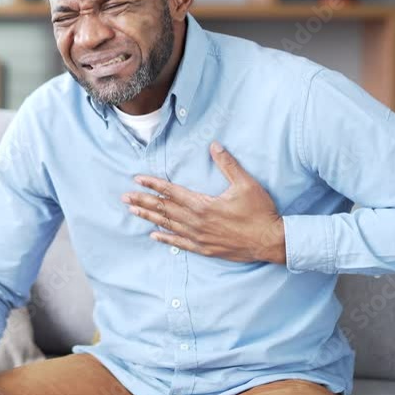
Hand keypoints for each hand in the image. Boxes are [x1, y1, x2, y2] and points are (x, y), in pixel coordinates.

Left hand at [122, 141, 285, 263]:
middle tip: (124, 198)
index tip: (138, 180)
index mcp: (203, 205)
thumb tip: (214, 145)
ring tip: (133, 212)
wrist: (270, 241)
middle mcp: (197, 222)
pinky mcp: (205, 249)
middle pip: (164, 209)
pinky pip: (180, 244)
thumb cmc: (260, 212)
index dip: (154, 185)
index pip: (172, 192)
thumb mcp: (246, 184)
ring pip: (168, 225)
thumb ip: (228, 164)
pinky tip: (154, 235)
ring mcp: (199, 237)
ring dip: (149, 218)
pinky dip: (166, 239)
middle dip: (143, 202)